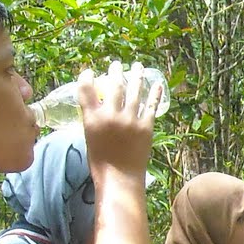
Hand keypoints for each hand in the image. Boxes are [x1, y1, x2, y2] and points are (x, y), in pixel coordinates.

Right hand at [78, 61, 156, 178]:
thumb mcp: (89, 137)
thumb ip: (94, 118)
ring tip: (137, 66)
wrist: (120, 178)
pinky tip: (157, 84)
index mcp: (92, 119)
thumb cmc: (101, 162)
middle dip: (115, 72)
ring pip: (134, 91)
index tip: (89, 71)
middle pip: (113, 86)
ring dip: (136, 76)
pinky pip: (151, 106)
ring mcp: (130, 120)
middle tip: (117, 64)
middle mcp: (110, 115)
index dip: (86, 77)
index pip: (86, 90)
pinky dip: (155, 94)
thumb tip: (100, 104)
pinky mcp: (146, 127)